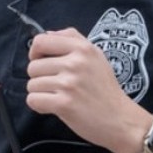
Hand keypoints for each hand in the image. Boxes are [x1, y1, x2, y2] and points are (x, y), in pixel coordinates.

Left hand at [24, 27, 149, 152]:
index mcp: (82, 48)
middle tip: (56, 86)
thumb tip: (48, 33)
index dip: (35, 53)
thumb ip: (73, 39)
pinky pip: (33, 100)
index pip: (40, 42)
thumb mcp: (96, 56)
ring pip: (31, 85)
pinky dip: (39, 106)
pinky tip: (54, 107)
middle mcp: (75, 63)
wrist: (120, 119)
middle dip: (39, 78)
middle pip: (33, 66)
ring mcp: (69, 84)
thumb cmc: (106, 88)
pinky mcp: (64, 104)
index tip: (41, 62)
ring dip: (40, 93)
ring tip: (58, 97)